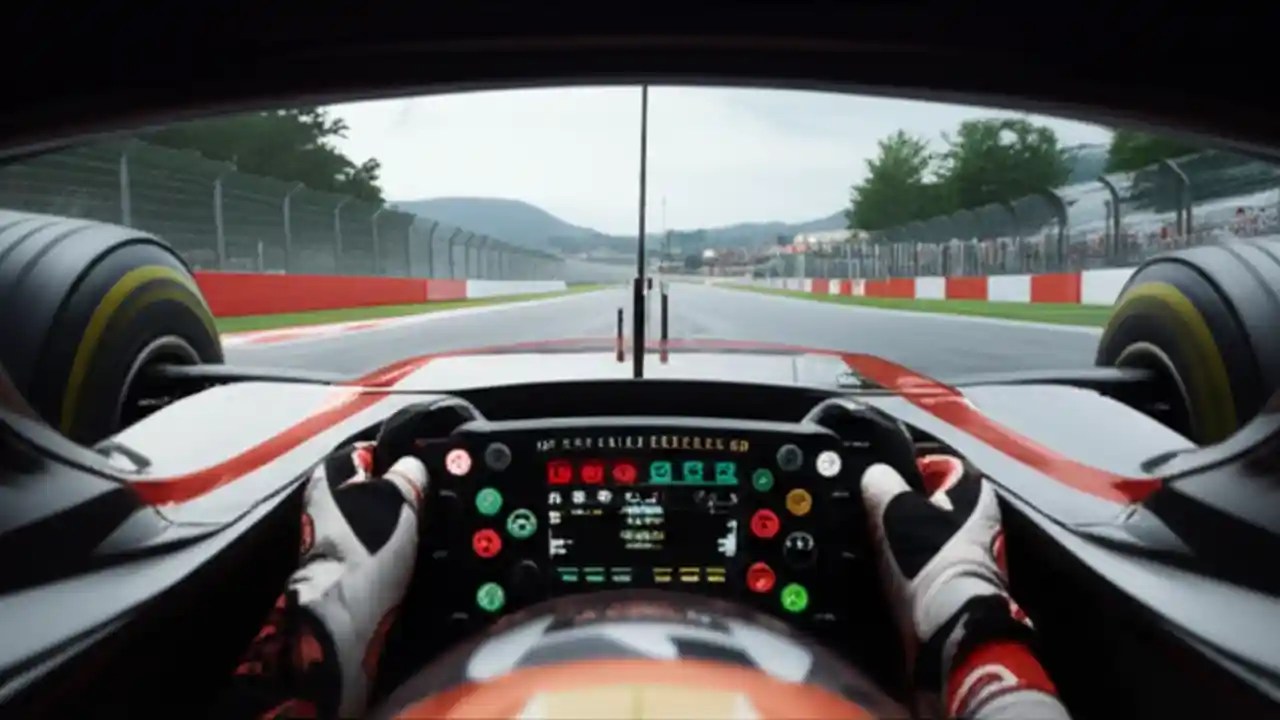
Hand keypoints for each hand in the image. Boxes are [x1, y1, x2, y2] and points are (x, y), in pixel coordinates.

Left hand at [289, 443, 428, 716]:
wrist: (349, 617)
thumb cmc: (367, 550)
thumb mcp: (399, 496)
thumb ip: (411, 471)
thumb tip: (417, 465)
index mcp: (332, 472)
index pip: (379, 450)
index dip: (409, 459)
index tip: (433, 473)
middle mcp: (330, 501)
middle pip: (385, 487)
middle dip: (412, 496)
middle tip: (436, 506)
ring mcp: (340, 536)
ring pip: (389, 519)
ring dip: (411, 526)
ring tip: (429, 535)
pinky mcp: (353, 566)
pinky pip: (387, 547)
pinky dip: (403, 551)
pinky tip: (418, 558)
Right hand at [862, 457, 1063, 717]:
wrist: (947, 628)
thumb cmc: (929, 559)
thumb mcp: (896, 509)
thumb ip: (882, 483)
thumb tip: (873, 474)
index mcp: (974, 491)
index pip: (931, 463)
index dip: (900, 469)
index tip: (874, 482)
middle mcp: (979, 518)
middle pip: (924, 500)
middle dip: (896, 506)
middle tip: (866, 513)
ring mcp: (969, 553)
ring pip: (920, 531)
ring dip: (896, 536)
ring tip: (869, 541)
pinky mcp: (954, 581)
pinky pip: (919, 559)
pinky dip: (902, 561)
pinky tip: (881, 567)